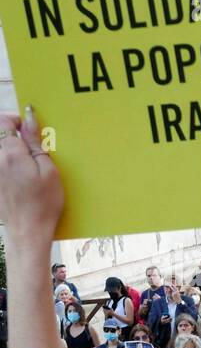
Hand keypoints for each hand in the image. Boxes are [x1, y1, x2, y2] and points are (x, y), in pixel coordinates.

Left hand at [0, 108, 63, 237]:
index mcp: (12, 154)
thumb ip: (36, 142)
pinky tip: (16, 175)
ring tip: (22, 161)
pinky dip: (5, 162)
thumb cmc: (44, 203)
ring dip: (7, 148)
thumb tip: (29, 117)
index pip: (4, 122)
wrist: (28, 230)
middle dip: (10, 134)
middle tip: (27, 145)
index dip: (15, 121)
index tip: (28, 129)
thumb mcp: (48, 171)